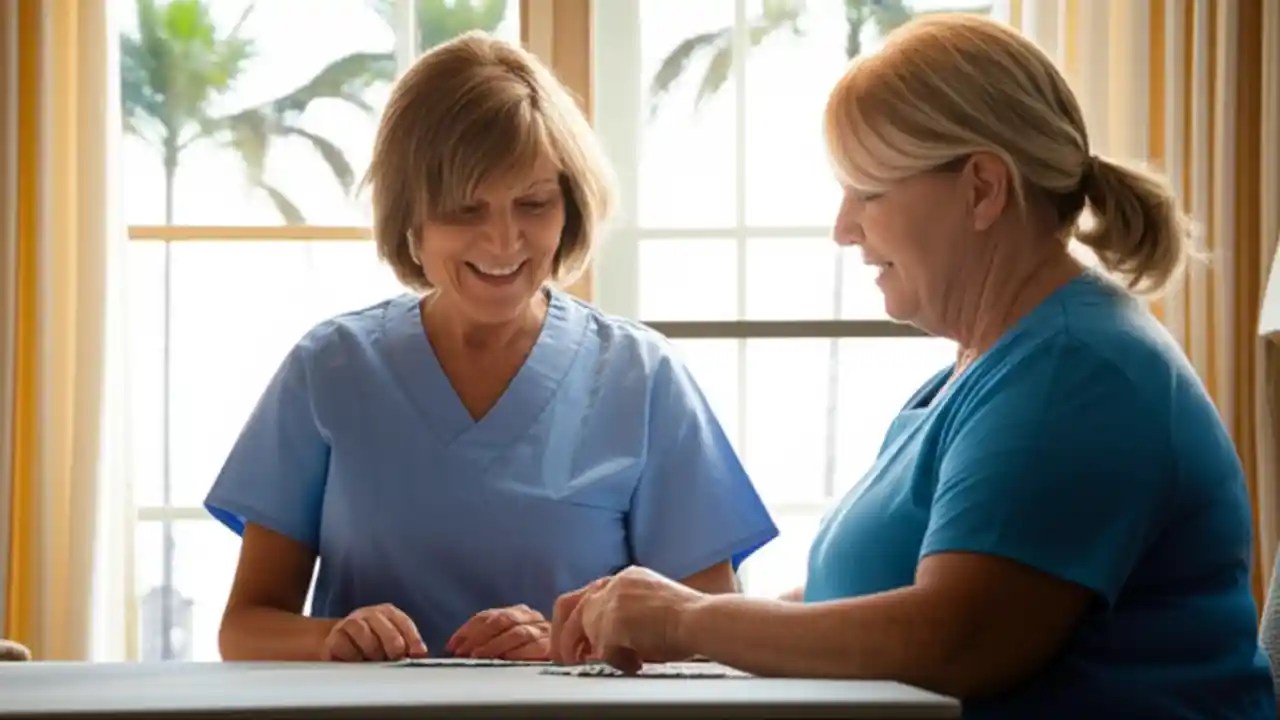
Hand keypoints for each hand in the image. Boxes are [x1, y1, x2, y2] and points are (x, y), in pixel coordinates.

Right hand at [322, 603, 427, 661]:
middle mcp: (369, 615)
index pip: (403, 622)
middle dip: (391, 641)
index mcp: (388, 614)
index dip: (412, 638)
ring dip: (370, 647)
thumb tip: (421, 656)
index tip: (418, 654)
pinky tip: (357, 661)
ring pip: (360, 629)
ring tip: (374, 660)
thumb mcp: (393, 645)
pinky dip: (352, 654)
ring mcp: (349, 624)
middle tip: (395, 657)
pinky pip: (342, 643)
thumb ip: (408, 649)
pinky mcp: (333, 638)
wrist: (341, 647)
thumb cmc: (374, 647)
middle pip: (381, 621)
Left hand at [446, 604, 549, 659]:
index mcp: (517, 611)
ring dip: (494, 645)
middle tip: (464, 652)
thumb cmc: (531, 649)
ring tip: (479, 656)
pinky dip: (517, 652)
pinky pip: (534, 646)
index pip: (487, 615)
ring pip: (516, 632)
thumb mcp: (507, 638)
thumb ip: (488, 638)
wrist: (568, 651)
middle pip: (501, 620)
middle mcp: (530, 616)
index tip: (453, 645)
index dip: (468, 630)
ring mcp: (542, 630)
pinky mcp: (552, 646)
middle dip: (479, 637)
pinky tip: (504, 658)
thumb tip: (457, 647)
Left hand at [549, 567, 704, 673]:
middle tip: (562, 656)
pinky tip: (627, 666)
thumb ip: (631, 618)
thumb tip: (613, 645)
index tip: (578, 640)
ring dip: (574, 651)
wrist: (704, 620)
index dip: (579, 620)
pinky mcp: (612, 623)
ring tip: (579, 667)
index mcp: (626, 578)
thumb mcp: (656, 607)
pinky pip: (598, 651)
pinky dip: (609, 662)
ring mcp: (611, 602)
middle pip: (568, 605)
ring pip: (576, 628)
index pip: (589, 594)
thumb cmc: (692, 620)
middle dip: (561, 633)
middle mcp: (614, 584)